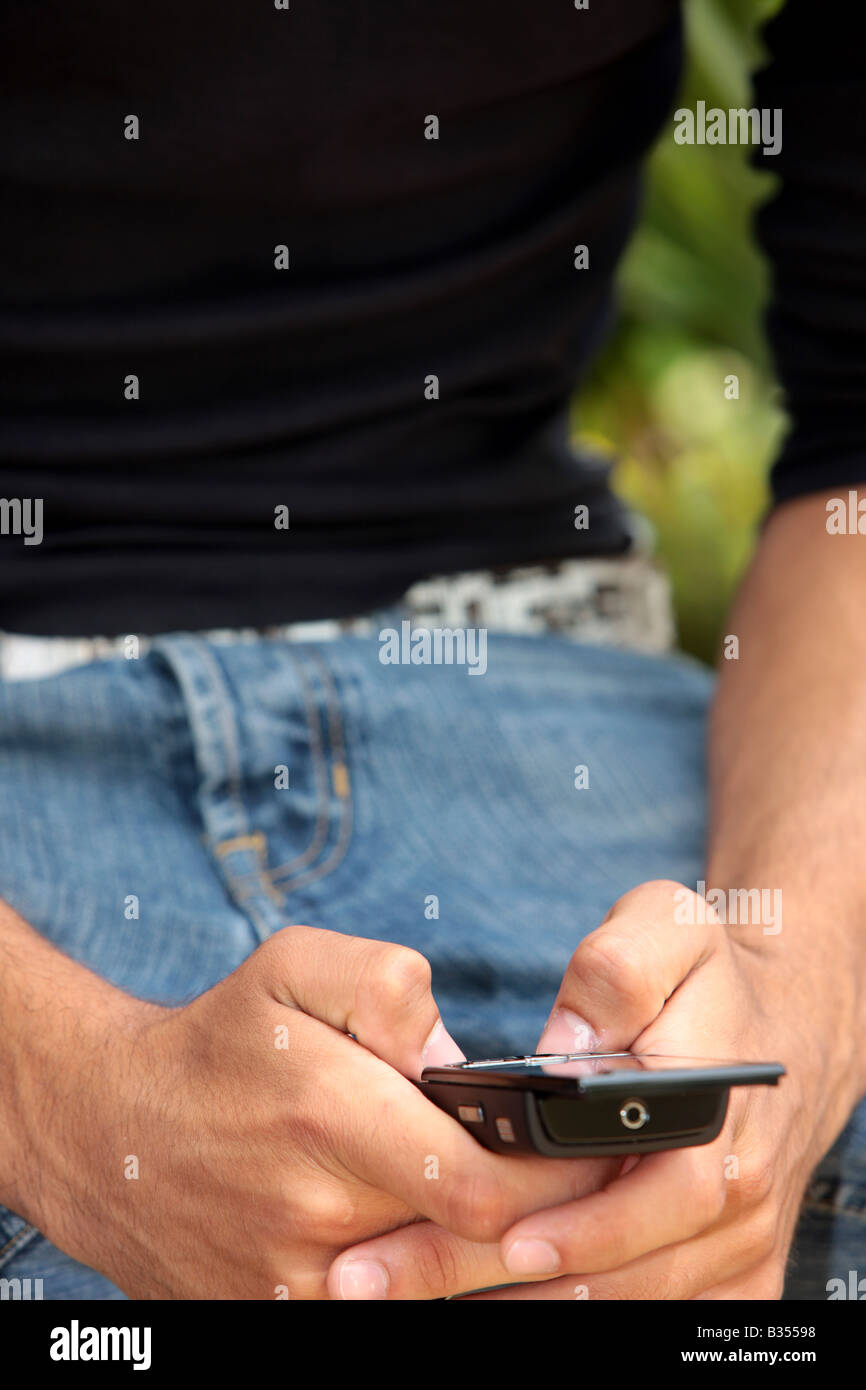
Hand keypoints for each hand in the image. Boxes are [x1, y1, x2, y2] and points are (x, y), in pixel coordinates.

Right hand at [29, 925, 616, 1297]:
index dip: (554, 1174)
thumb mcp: (294, 967)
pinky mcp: (285, 1322)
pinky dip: (438, 1285)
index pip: (484, 1183)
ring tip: (523, 1210)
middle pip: (478, 1248)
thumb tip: (457, 1058)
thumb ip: (388, 985)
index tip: (594, 1150)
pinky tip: (453, 1243)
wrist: (110, 1134)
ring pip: (445, 1293)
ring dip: (495, 1259)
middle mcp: (316, 1215)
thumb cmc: (220, 1044)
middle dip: (544, 1218)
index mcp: (327, 1114)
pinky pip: (398, 1314)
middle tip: (587, 1184)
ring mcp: (298, 1287)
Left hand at [328, 880, 834, 1298]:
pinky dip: (571, 1308)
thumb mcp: (669, 927)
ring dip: (521, 1306)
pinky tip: (486, 1299)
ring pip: (630, 1300)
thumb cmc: (707, 980)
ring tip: (406, 1290)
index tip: (505, 1241)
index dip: (584, 1226)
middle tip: (386, 1276)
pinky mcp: (728, 1273)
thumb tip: (563, 1046)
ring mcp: (737, 1242)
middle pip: (626, 1265)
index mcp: (719, 1107)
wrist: (777, 1033)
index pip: (658, 1189)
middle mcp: (738, 1190)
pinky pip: (649, 1310)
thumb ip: (617, 967)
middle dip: (499, 1276)